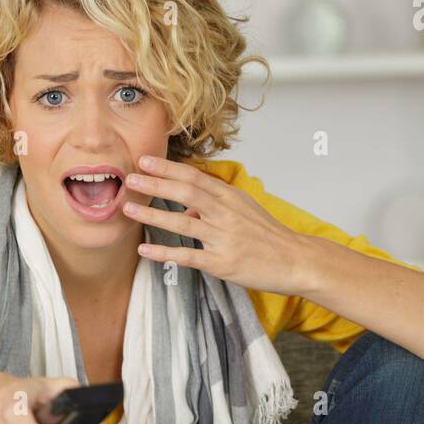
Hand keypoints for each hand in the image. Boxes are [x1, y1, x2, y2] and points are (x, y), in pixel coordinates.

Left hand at [122, 154, 308, 296]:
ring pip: (182, 223)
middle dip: (155, 184)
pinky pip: (188, 256)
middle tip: (129, 178)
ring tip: (128, 209)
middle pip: (186, 192)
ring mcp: (223, 238)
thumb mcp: (243, 211)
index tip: (144, 160)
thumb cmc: (269, 236)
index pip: (194, 176)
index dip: (167, 167)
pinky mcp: (222, 263)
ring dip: (152, 215)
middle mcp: (225, 213)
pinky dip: (164, 253)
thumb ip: (214, 207)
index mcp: (230, 197)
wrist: (295, 260)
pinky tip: (144, 251)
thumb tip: (187, 209)